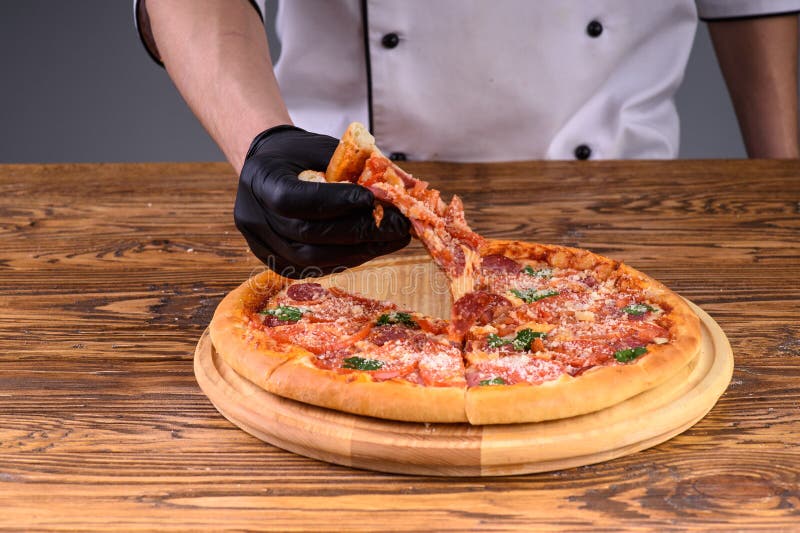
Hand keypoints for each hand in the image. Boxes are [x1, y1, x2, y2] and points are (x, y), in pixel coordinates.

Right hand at [234, 125, 410, 277]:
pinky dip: (348, 258)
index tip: (370, 199)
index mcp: (261, 179)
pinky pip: (315, 267)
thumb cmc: (299, 153)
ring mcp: (263, 245)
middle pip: (307, 235)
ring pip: (313, 259)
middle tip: (397, 226)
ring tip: (392, 239)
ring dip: (359, 251)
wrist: (269, 167)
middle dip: (358, 232)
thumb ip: (348, 169)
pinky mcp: (277, 263)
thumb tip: (390, 193)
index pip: (294, 199)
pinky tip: (373, 247)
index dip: (334, 202)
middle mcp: (255, 217)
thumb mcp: (321, 148)